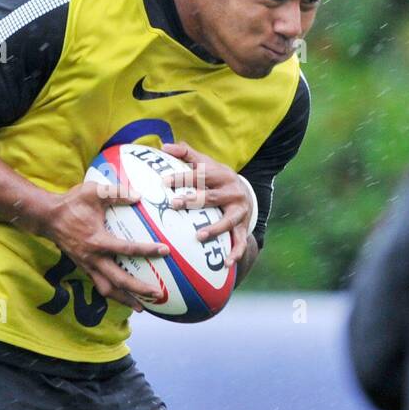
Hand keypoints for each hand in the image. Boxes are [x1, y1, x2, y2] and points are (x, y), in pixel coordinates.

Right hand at [38, 181, 169, 310]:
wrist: (47, 217)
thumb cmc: (71, 203)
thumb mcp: (94, 191)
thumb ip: (116, 192)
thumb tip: (138, 196)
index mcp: (97, 241)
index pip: (127, 249)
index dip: (147, 250)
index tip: (165, 250)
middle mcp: (92, 258)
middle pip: (119, 280)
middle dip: (138, 288)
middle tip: (157, 294)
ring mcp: (86, 265)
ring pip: (107, 289)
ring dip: (124, 299)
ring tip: (141, 306)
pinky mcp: (83, 267)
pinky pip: (99, 284)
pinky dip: (112, 292)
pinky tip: (123, 296)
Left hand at [160, 141, 251, 266]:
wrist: (246, 193)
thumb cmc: (216, 178)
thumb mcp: (205, 163)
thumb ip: (185, 154)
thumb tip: (163, 145)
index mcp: (221, 174)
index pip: (200, 174)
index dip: (182, 177)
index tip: (164, 182)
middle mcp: (232, 192)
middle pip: (212, 197)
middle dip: (194, 201)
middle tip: (174, 204)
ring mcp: (239, 210)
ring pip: (227, 221)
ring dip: (214, 229)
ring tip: (199, 236)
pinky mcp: (243, 226)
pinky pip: (240, 241)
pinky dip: (235, 253)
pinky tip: (227, 264)